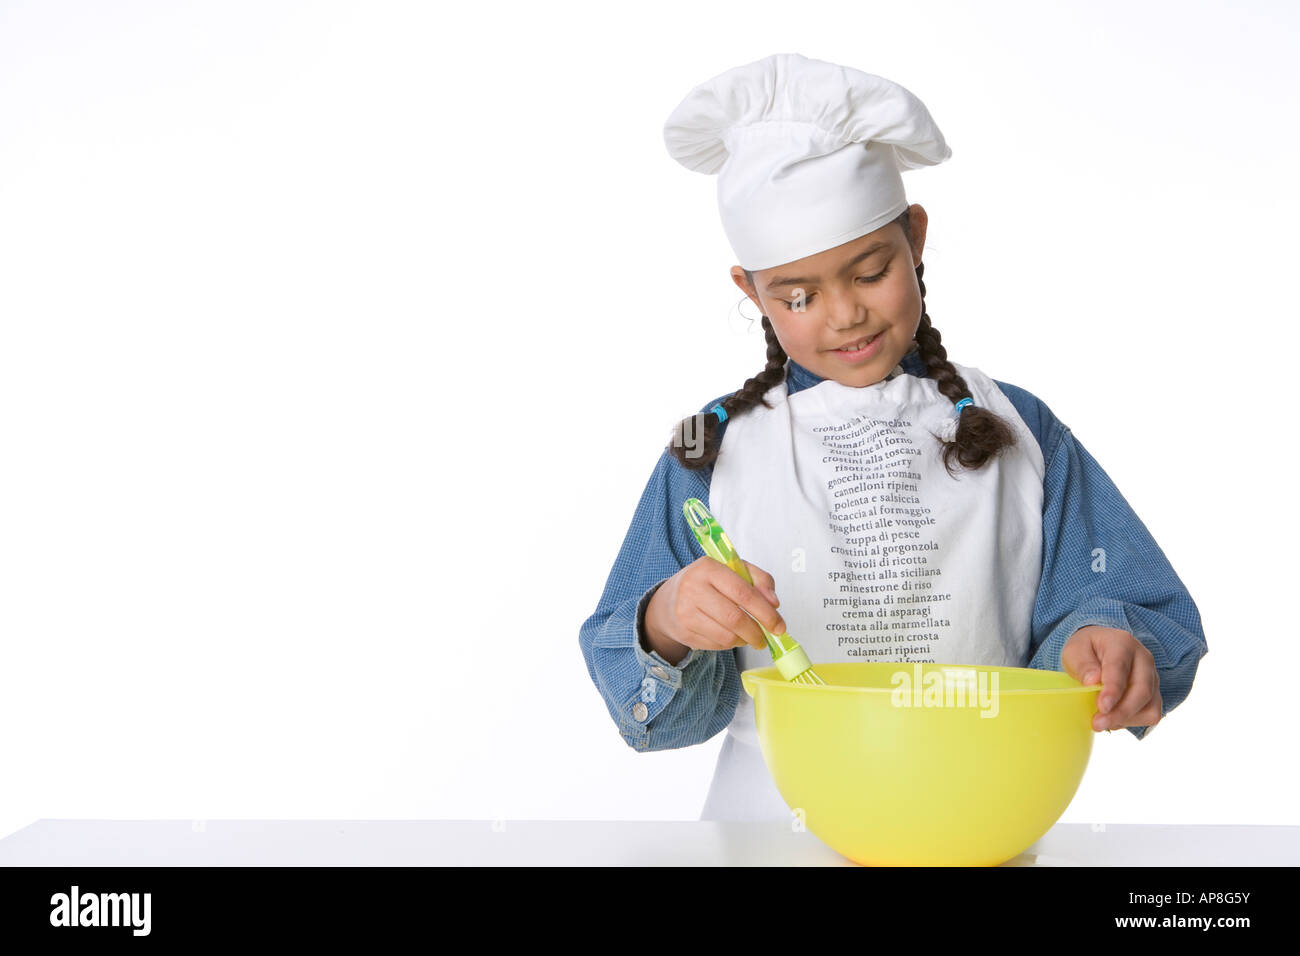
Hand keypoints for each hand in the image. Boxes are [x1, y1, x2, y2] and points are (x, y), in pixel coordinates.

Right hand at [645, 556, 785, 654]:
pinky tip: (730, 635)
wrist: (668, 600)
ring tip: (749, 636)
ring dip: (744, 640)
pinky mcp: (684, 632)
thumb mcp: (733, 570)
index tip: (779, 625)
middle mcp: (693, 588)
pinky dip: (730, 644)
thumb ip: (759, 580)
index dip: (765, 612)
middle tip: (766, 638)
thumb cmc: (707, 583)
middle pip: (735, 618)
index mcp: (708, 568)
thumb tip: (774, 603)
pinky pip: (716, 645)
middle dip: (757, 633)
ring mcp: (686, 612)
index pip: (743, 593)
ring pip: (726, 636)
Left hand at [1062, 625, 1162, 733]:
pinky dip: (1132, 721)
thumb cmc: (1087, 650)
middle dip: (1120, 712)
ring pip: (1150, 705)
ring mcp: (1152, 677)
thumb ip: (1082, 664)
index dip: (1113, 690)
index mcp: (1122, 643)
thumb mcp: (1075, 651)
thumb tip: (1092, 681)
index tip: (1102, 707)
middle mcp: (1144, 659)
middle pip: (1141, 690)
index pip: (1120, 668)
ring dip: (1126, 719)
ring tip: (1101, 722)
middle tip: (1097, 724)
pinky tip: (1113, 718)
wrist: (1101, 649)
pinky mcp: (1154, 694)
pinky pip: (1150, 713)